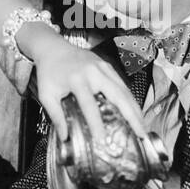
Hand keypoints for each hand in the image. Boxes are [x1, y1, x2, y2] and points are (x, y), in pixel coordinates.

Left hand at [26, 31, 148, 146]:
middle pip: (117, 95)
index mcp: (76, 79)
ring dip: (135, 109)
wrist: (52, 47)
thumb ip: (55, 115)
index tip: (103, 141)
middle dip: (131, 116)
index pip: (89, 105)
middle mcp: (93, 72)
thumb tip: (65, 137)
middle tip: (141, 134)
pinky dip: (131, 99)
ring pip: (124, 89)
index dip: (96, 124)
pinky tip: (135, 112)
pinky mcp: (107, 65)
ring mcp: (102, 66)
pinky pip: (122, 84)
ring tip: (143, 127)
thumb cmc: (49, 72)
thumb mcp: (46, 94)